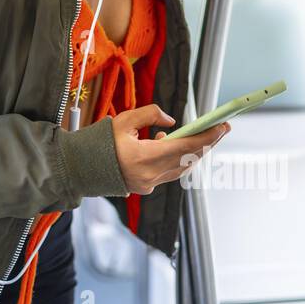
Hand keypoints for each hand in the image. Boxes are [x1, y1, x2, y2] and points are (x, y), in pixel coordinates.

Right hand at [111, 103, 230, 193]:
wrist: (82, 168)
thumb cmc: (100, 142)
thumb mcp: (124, 120)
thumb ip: (150, 115)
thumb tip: (171, 122)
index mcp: (144, 158)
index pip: (186, 147)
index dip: (207, 137)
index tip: (222, 126)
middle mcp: (150, 175)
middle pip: (189, 159)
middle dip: (207, 143)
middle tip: (220, 128)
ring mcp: (149, 184)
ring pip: (182, 168)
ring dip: (193, 152)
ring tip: (200, 135)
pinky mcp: (146, 188)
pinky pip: (170, 173)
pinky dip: (177, 159)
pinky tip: (172, 145)